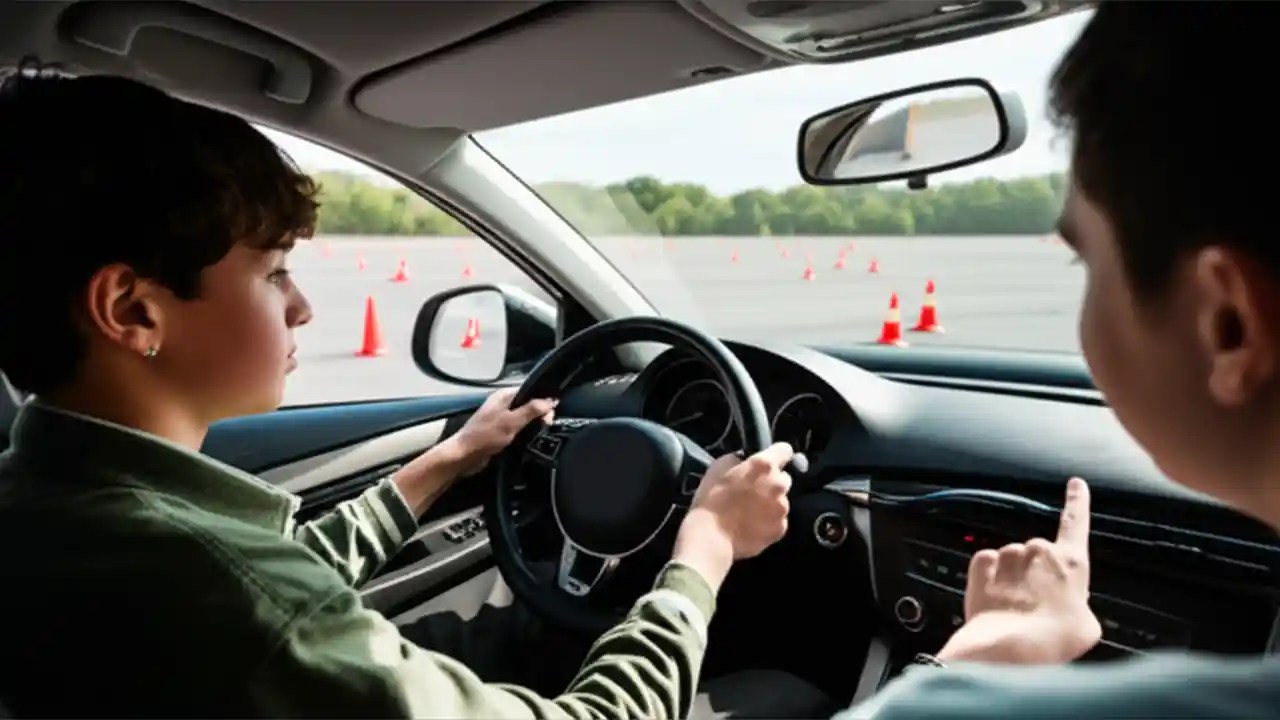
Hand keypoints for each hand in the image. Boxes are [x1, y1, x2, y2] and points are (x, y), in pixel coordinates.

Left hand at [392, 387, 554, 514]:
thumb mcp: (511, 421)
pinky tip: (530, 439)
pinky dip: (525, 433)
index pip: (529, 390)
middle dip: (539, 413)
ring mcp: (500, 418)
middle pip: (528, 404)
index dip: (543, 399)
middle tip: (546, 425)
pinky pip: (518, 428)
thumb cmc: (485, 436)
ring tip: (539, 432)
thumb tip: (550, 401)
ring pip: (524, 417)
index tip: (552, 411)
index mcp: (503, 396)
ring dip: (533, 424)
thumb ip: (531, 410)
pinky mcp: (499, 431)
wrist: (465, 456)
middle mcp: (502, 404)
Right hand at [672, 442, 794, 591]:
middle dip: (772, 481)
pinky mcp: (781, 528)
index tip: (769, 460)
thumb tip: (744, 461)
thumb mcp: (718, 467)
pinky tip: (751, 525)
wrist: (711, 537)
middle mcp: (778, 484)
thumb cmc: (711, 499)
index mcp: (764, 465)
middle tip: (753, 490)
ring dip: (770, 503)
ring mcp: (782, 508)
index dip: (776, 454)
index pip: (785, 449)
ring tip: (749, 512)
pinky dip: (768, 521)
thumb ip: (737, 459)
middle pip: (784, 478)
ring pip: (781, 500)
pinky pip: (778, 520)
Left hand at [937, 477, 1100, 664]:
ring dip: (1009, 580)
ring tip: (1012, 611)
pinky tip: (994, 602)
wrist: (1012, 647)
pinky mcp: (982, 564)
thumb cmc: (1055, 639)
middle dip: (1033, 575)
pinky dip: (988, 580)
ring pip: (1009, 562)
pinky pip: (986, 566)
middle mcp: (1039, 550)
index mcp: (1071, 561)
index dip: (1077, 502)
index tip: (1075, 484)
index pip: (1076, 523)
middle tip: (1033, 607)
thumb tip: (1068, 605)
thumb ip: (1078, 604)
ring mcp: (1008, 555)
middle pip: (1037, 555)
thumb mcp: (1086, 626)